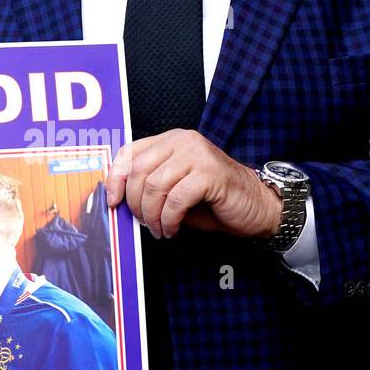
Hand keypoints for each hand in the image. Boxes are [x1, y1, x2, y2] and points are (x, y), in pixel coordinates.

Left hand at [104, 129, 281, 239]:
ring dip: (152, 215)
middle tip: (143, 222)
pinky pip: (176, 199)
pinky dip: (169, 219)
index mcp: (171, 140)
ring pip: (155, 186)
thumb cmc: (215, 200)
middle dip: (135, 203)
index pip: (130, 152)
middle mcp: (183, 141)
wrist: (256, 206)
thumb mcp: (175, 190)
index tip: (113, 202)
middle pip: (139, 170)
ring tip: (160, 229)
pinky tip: (173, 228)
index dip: (115, 178)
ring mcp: (198, 154)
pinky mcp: (210, 173)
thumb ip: (150, 187)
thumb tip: (119, 200)